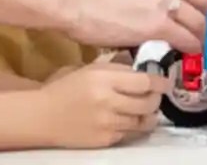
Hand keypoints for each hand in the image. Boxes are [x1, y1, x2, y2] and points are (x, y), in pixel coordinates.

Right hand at [39, 62, 167, 147]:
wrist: (41, 116)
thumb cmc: (64, 88)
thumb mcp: (88, 69)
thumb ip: (116, 68)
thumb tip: (141, 67)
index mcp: (103, 79)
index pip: (144, 82)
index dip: (160, 82)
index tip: (165, 82)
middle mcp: (108, 102)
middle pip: (149, 103)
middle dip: (157, 99)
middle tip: (156, 96)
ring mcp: (107, 123)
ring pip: (143, 121)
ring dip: (150, 115)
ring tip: (148, 109)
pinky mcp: (105, 140)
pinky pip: (130, 133)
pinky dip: (134, 127)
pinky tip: (130, 120)